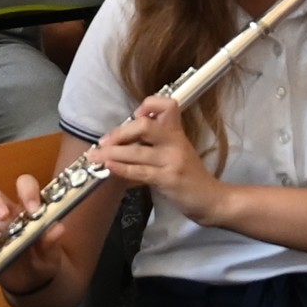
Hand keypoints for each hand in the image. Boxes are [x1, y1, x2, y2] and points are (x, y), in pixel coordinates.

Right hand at [0, 172, 58, 293]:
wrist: (35, 281)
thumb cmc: (43, 255)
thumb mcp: (51, 249)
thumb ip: (52, 240)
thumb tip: (58, 229)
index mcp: (26, 209)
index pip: (24, 186)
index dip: (27, 191)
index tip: (33, 207)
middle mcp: (7, 217)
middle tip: (3, 215)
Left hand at [93, 97, 222, 223]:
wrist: (212, 200)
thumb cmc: (191, 177)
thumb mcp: (177, 154)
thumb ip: (156, 145)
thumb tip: (125, 142)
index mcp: (177, 133)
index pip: (167, 106)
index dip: (148, 106)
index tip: (134, 116)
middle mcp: (175, 143)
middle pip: (145, 126)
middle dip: (120, 133)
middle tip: (103, 142)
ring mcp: (172, 161)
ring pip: (137, 152)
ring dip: (112, 154)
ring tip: (94, 157)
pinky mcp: (168, 179)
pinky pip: (140, 171)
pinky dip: (121, 169)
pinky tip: (109, 168)